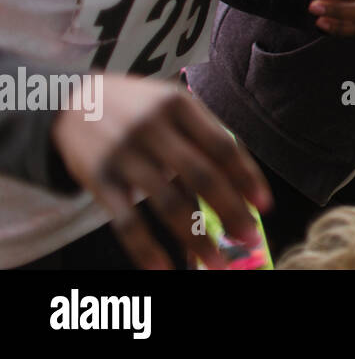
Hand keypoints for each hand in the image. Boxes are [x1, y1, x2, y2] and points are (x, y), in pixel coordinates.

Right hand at [50, 75, 271, 269]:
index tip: (265, 206)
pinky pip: (126, 221)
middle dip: (231, 210)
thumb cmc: (139, 109)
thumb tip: (240, 190)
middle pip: (201, 175)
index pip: (223, 146)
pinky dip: (146, 249)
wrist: (73, 100)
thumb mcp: (171, 108)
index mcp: (179, 104)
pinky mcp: (98, 179)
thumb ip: (202, 140)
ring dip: (195, 238)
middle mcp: (153, 126)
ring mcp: (124, 153)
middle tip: (250, 238)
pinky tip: (164, 269)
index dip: (247, 178)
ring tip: (216, 262)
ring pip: (167, 203)